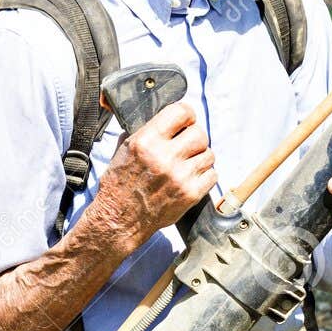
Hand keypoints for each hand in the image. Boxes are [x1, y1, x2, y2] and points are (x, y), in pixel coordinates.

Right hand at [94, 100, 215, 250]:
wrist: (119, 218)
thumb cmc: (119, 183)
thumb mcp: (124, 149)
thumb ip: (145, 131)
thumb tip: (166, 119)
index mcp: (146, 141)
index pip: (182, 112)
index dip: (187, 115)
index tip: (186, 121)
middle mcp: (164, 157)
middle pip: (200, 133)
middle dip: (194, 138)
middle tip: (186, 146)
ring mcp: (180, 177)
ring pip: (209, 154)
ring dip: (200, 158)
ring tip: (187, 164)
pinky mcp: (190, 194)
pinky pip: (212, 175)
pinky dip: (205, 176)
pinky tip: (191, 178)